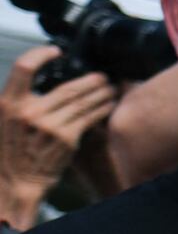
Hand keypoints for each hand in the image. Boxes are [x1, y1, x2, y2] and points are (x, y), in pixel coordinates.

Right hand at [1, 47, 116, 228]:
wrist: (16, 181)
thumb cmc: (11, 150)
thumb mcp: (3, 120)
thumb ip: (18, 100)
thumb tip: (37, 81)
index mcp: (7, 103)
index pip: (23, 67)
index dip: (41, 54)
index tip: (56, 51)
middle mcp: (27, 112)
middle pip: (65, 86)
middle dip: (88, 80)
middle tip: (100, 76)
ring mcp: (48, 125)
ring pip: (81, 101)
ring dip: (100, 93)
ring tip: (110, 88)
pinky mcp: (65, 139)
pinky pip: (88, 118)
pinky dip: (101, 109)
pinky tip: (108, 105)